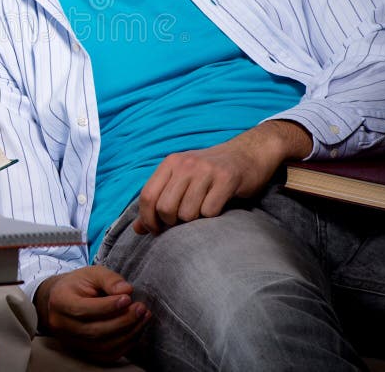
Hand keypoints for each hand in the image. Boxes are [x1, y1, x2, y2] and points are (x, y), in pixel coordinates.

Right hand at [34, 266, 150, 363]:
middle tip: (141, 309)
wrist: (61, 298)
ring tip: (142, 318)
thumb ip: (109, 278)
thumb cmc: (78, 284)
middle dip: (122, 321)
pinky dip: (124, 346)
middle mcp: (61, 325)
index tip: (128, 298)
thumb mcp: (91, 273)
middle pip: (95, 331)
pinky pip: (105, 355)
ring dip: (127, 334)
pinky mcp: (81, 352)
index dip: (108, 306)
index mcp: (60, 301)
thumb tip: (127, 290)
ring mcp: (70, 341)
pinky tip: (135, 331)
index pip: (84, 309)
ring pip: (102, 346)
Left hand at [133, 119, 311, 234]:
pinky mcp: (227, 179)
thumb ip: (158, 201)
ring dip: (193, 221)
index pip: (147, 196)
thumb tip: (137, 229)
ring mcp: (206, 170)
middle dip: (171, 223)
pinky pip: (210, 212)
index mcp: (170, 163)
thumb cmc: (210, 173)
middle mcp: (185, 164)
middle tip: (182, 223)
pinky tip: (217, 206)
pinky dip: (211, 217)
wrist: (248, 154)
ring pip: (187, 213)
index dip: (148, 219)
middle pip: (165, 208)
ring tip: (201, 211)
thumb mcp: (181, 180)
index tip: (156, 230)